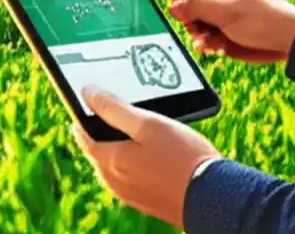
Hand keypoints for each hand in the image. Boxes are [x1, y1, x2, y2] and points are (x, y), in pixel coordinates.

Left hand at [71, 85, 220, 230]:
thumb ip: (114, 109)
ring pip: (112, 165)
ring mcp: (130, 194)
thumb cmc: (182, 157)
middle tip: (104, 113)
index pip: (82, 136)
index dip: (80, 117)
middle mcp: (114, 182)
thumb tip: (88, 93)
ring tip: (127, 129)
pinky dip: (130, 160)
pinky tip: (147, 152)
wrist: (215, 197)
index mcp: (109, 162)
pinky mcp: (146, 201)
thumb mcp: (148, 124)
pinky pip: (128, 176)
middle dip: (97, 131)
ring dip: (115, 146)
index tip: (82, 104)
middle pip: (97, 151)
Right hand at [134, 0, 294, 64]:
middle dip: (187, 20)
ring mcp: (224, 17)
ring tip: (212, 43)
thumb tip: (174, 6)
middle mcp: (220, 0)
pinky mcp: (228, 35)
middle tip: (199, 29)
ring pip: (194, 26)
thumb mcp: (228, 12)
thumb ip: (198, 8)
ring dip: (198, 36)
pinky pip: (206, 39)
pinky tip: (218, 49)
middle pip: (187, 8)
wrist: (292, 42)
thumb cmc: (266, 20)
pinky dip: (208, 44)